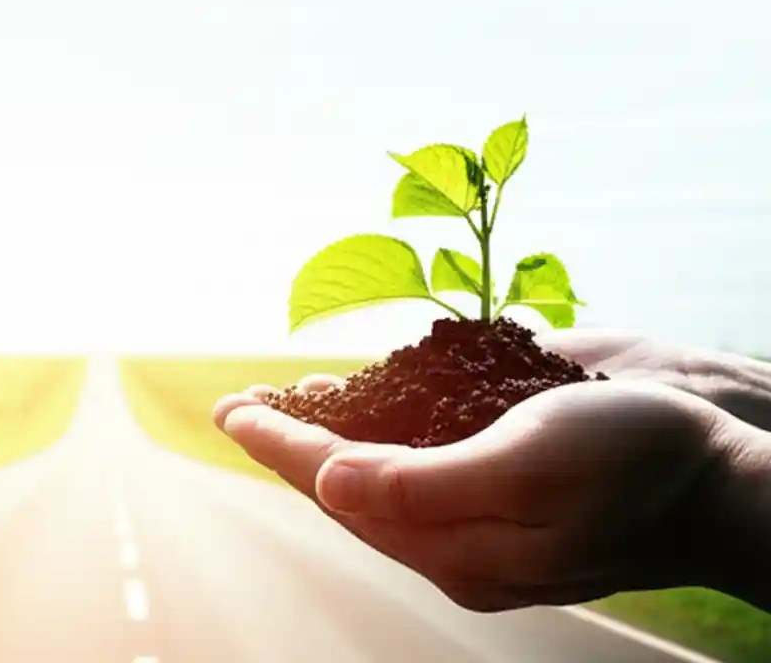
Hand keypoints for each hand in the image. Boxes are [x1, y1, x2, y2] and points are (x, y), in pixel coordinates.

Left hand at [212, 332, 768, 611]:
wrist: (724, 474)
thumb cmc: (637, 463)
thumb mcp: (529, 470)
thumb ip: (424, 485)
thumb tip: (329, 483)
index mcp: (457, 546)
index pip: (342, 489)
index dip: (282, 446)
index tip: (231, 412)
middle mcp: (458, 536)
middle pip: (350, 488)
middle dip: (291, 445)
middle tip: (239, 410)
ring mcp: (482, 512)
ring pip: (381, 476)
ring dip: (330, 438)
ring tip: (281, 407)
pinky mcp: (505, 482)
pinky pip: (424, 463)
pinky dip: (384, 431)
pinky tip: (364, 407)